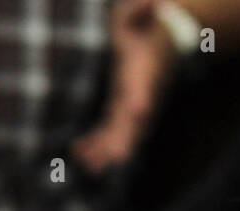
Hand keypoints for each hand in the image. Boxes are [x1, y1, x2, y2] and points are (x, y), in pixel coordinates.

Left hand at [72, 0, 177, 175]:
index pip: (147, 85)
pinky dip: (96, 144)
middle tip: (117, 158)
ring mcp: (133, 106)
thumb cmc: (145, 26)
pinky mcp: (122, 111)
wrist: (160, 41)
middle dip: (127, 138)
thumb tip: (149, 1)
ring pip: (122, 133)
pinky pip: (110, 132)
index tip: (139, 111)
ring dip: (107, 149)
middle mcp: (143, 92)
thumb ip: (141, 11)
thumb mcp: (141, 15)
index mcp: (146, 71)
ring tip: (91, 165)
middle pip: (136, 120)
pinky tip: (79, 154)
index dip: (143, 98)